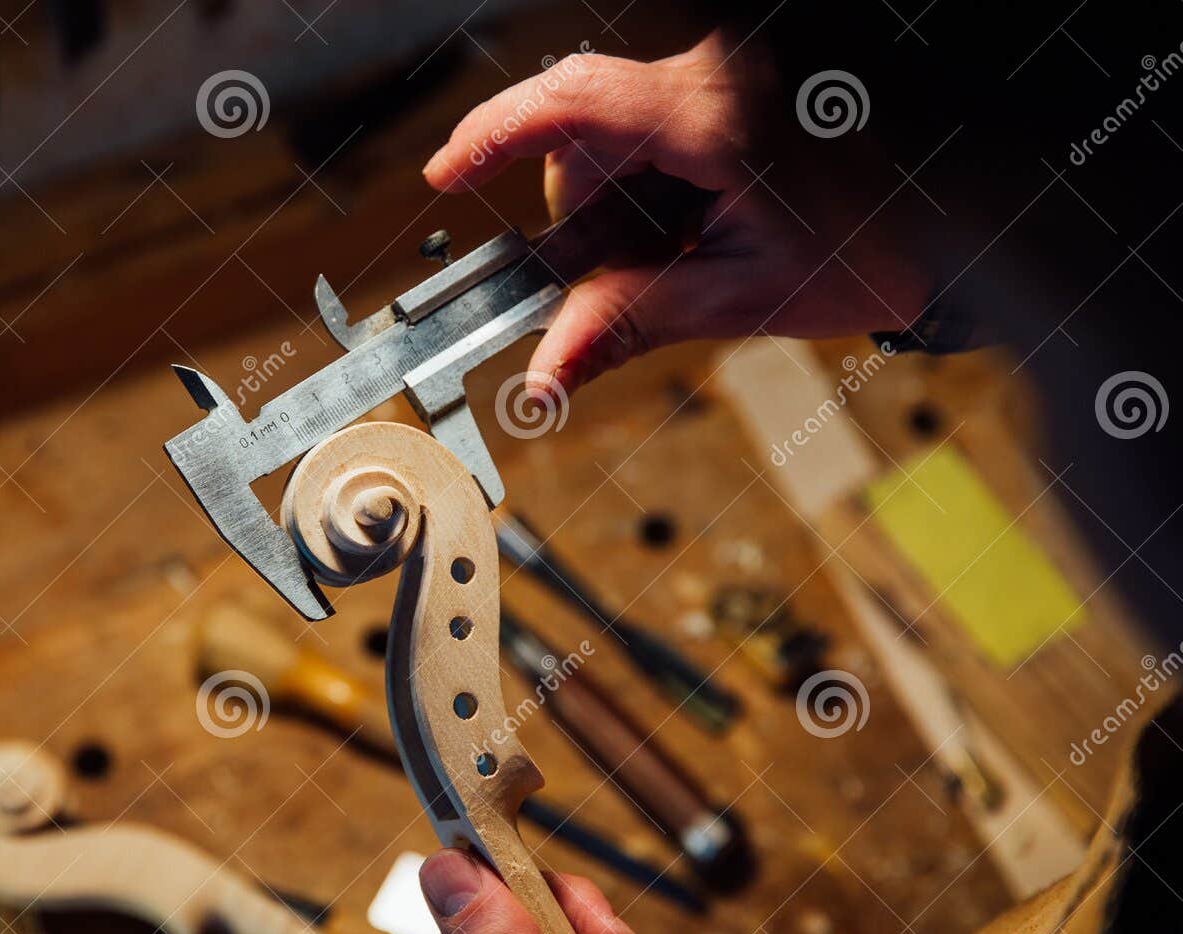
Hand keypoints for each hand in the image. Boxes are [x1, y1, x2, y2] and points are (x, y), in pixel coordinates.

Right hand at [423, 33, 929, 395]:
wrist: (978, 210)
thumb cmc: (885, 245)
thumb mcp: (742, 295)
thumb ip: (628, 323)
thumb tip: (542, 377)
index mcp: (719, 114)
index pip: (573, 102)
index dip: (494, 134)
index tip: (445, 174)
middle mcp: (724, 68)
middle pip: (591, 133)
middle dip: (591, 213)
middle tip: (629, 274)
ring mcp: (739, 65)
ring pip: (623, 133)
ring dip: (631, 202)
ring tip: (699, 248)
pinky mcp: (747, 74)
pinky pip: (664, 122)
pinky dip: (665, 182)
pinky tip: (714, 217)